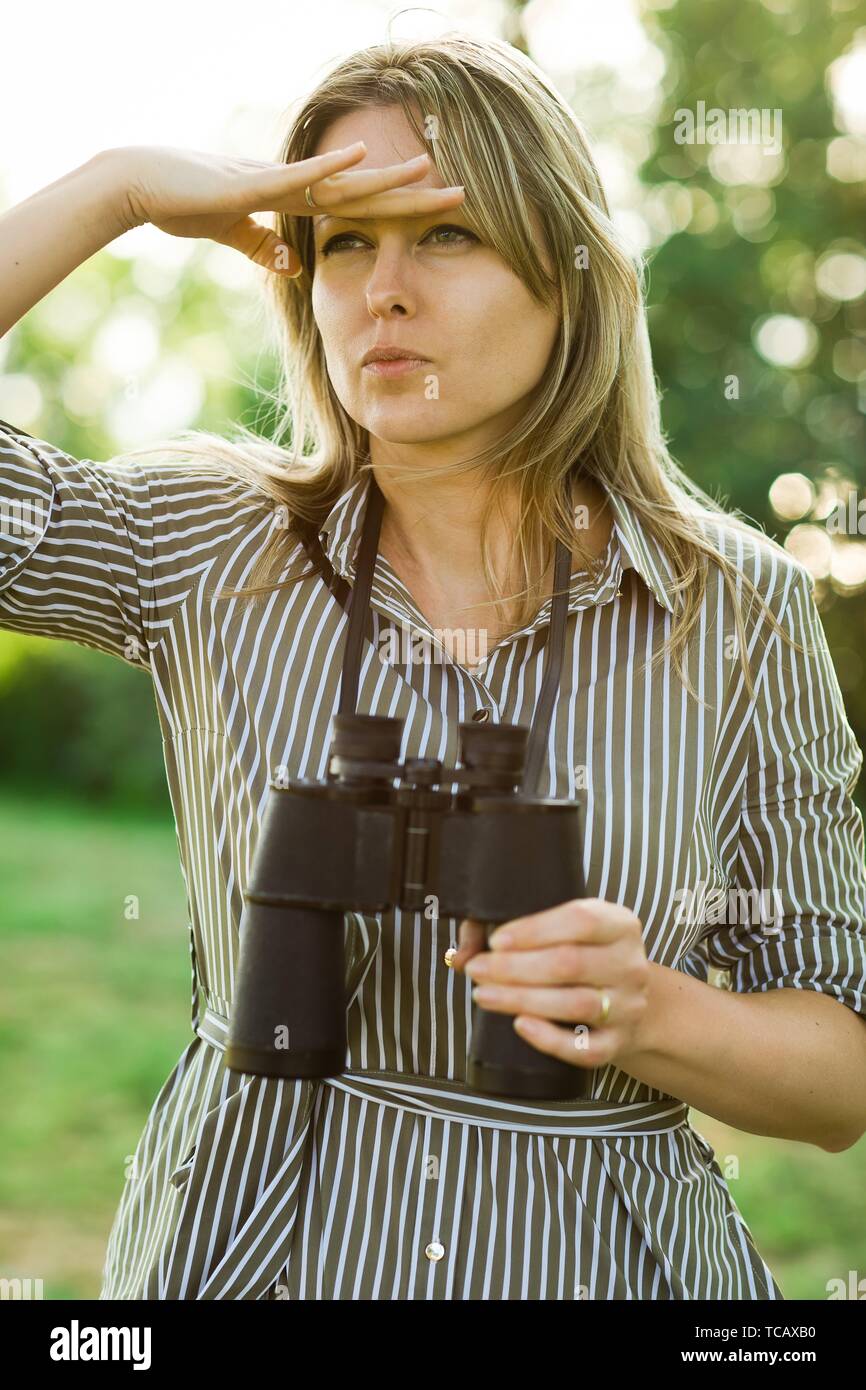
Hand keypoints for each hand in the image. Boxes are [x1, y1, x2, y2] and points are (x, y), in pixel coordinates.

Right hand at [109, 142, 462, 274]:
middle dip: (412, 196)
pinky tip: (361, 157)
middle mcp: (293, 184)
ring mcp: (275, 181)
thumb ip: (264, 247)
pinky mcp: (252, 183)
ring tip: (429, 169)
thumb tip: (293, 266)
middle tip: (462, 195)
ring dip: (386, 176)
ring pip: (343, 180)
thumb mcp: (232, 233)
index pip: (358, 206)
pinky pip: (298, 175)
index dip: (398, 210)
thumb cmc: (180, 203)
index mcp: (292, 199)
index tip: (435, 214)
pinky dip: (330, 167)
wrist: (140, 185)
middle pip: (365, 192)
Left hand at [451, 898, 650, 1069]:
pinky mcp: (619, 1043)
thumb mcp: (562, 929)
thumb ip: (508, 932)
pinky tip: (520, 1025)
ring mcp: (628, 1007)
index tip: (495, 941)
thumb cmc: (583, 956)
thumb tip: (461, 955)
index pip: (581, 920)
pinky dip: (551, 1040)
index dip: (533, 931)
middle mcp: (630, 964)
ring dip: (522, 1000)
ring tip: (484, 995)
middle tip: (478, 970)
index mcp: (620, 925)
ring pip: (575, 1005)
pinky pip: (586, 1049)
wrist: (631, 1002)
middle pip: (571, 963)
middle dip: (515, 967)